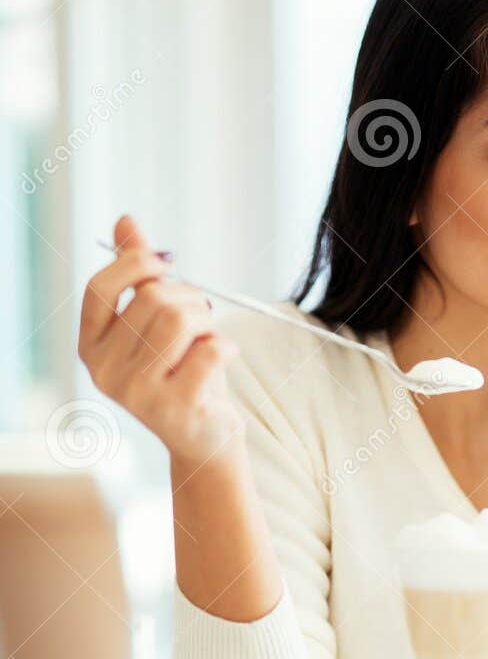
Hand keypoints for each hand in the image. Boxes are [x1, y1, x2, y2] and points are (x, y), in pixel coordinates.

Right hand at [79, 214, 243, 469]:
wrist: (203, 436)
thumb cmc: (180, 371)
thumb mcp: (156, 322)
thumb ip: (139, 275)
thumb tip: (126, 221)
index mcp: (91, 346)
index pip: (100, 287)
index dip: (134, 264)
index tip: (165, 264)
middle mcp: (105, 371)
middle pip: (151, 299)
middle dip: (188, 297)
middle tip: (203, 315)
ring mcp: (137, 393)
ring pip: (179, 319)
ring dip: (207, 320)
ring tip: (210, 337)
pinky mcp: (175, 408)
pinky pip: (209, 351)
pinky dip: (226, 346)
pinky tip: (225, 356)